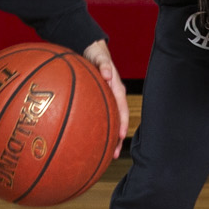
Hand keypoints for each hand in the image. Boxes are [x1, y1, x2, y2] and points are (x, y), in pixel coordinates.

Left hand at [82, 39, 131, 158]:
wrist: (91, 52)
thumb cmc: (96, 55)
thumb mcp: (100, 57)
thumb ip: (104, 65)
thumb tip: (108, 74)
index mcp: (116, 90)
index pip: (122, 109)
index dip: (122, 123)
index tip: (120, 136)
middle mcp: (113, 99)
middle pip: (117, 122)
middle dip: (116, 139)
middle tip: (113, 155)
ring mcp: (106, 102)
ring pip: (108, 123)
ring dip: (107, 139)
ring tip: (102, 156)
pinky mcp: (97, 103)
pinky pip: (98, 118)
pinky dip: (95, 130)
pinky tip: (86, 141)